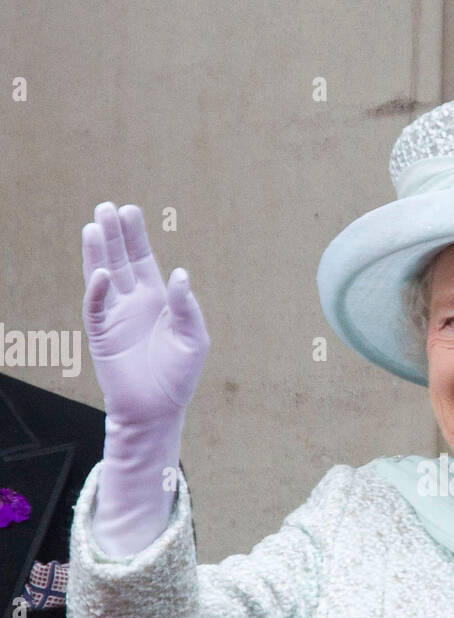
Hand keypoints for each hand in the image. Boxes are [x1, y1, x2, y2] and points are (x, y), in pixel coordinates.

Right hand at [82, 202, 209, 428]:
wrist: (156, 410)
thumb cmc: (179, 376)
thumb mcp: (193, 339)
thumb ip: (186, 307)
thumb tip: (179, 274)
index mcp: (157, 299)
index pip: (143, 259)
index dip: (136, 236)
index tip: (130, 211)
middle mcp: (133, 301)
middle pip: (119, 260)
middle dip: (114, 235)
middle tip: (108, 207)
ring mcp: (114, 315)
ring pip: (103, 276)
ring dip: (98, 253)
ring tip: (95, 225)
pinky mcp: (101, 333)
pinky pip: (96, 306)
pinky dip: (97, 290)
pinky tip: (102, 274)